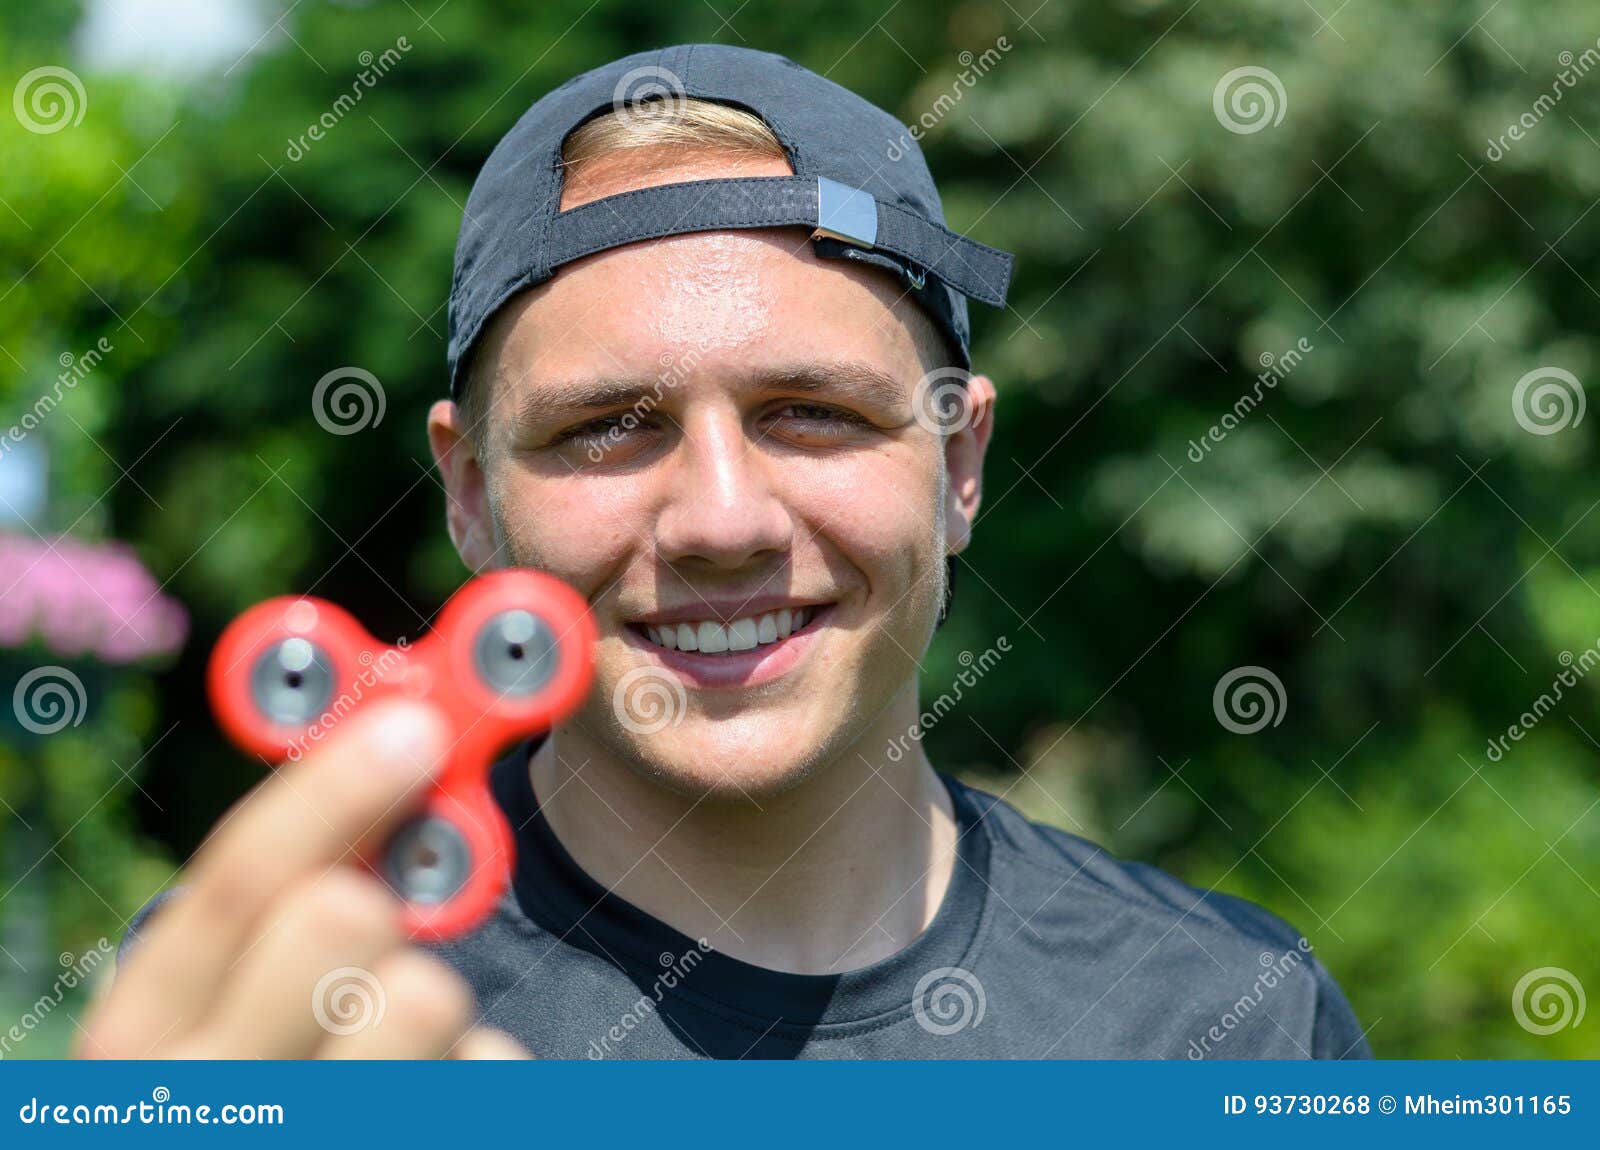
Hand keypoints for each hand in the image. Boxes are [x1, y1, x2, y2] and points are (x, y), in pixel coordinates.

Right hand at [77, 699, 527, 1058]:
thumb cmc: (258, 1059)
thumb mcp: (221, 988)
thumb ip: (283, 879)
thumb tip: (397, 733)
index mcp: (141, 1029)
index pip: (235, 881)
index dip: (334, 788)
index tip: (416, 727)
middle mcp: (211, 1096)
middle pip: (337, 920)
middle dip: (382, 895)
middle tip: (383, 917)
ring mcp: (319, 1136)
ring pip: (427, 991)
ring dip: (436, 989)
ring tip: (398, 1030)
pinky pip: (492, 1061)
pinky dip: (478, 1061)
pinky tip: (429, 1089)